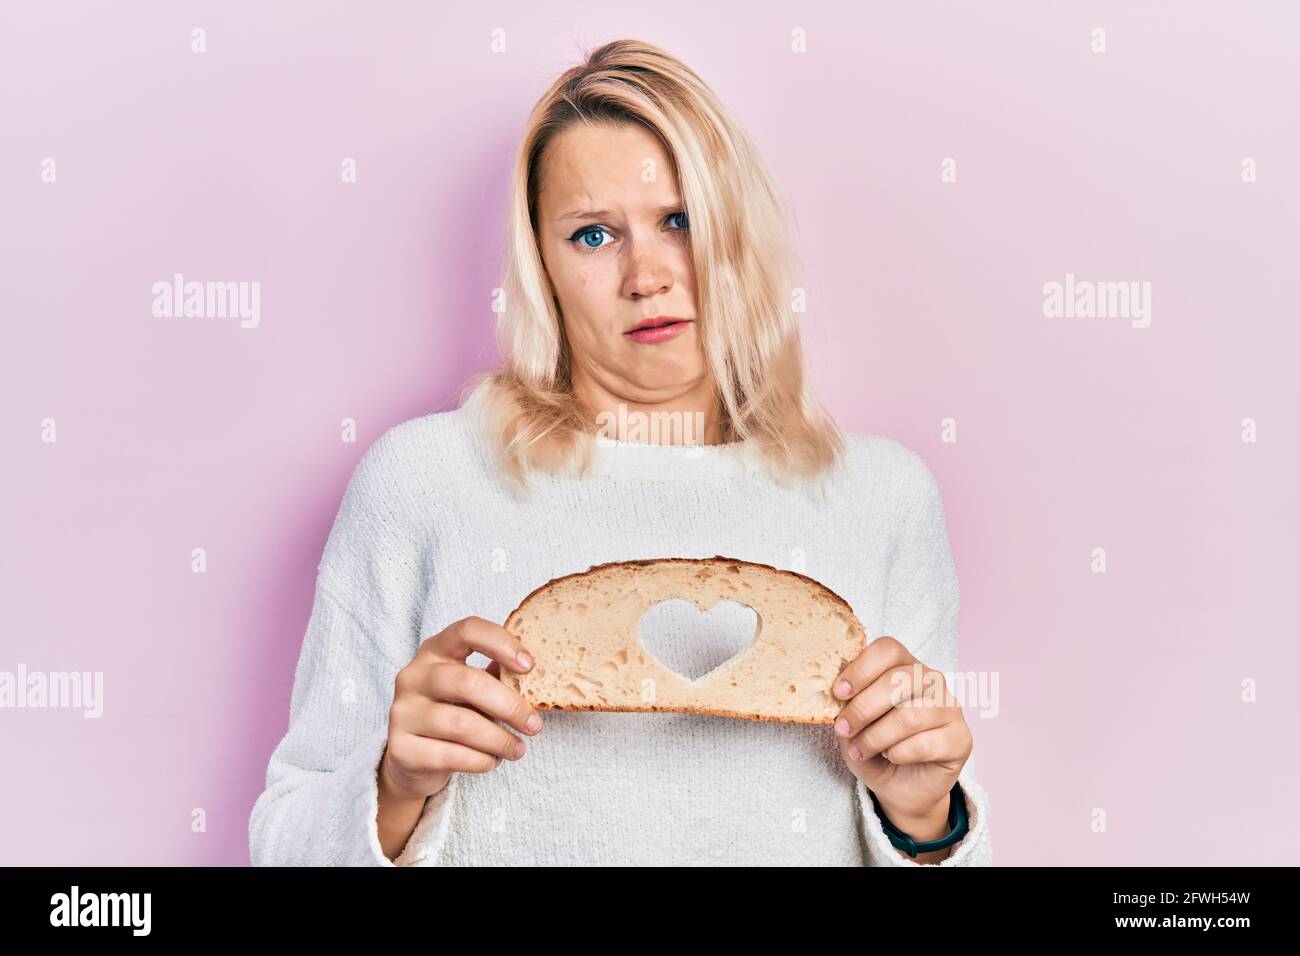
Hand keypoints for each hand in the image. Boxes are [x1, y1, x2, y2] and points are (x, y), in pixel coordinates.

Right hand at [381, 615, 543, 801]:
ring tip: (518, 749)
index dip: (501, 643)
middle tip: (534, 725)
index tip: (529, 666)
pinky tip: (492, 761)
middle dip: (510, 706)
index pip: (467, 630)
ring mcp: (403, 711)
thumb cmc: (452, 713)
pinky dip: (481, 760)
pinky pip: (451, 755)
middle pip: (469, 682)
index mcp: (435, 650)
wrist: (412, 758)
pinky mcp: (401, 748)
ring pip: (462, 724)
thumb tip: (539, 676)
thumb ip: (497, 676)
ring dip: (499, 740)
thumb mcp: (473, 689)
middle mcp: (414, 676)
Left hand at [830, 635, 971, 825]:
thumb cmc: (875, 747)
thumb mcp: (852, 724)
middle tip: (843, 729)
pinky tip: (891, 757)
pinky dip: (898, 753)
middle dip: (862, 708)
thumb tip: (836, 694)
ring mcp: (951, 708)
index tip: (838, 692)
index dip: (861, 668)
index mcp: (905, 666)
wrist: (900, 788)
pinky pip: (924, 744)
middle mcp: (932, 681)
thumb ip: (847, 705)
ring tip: (861, 750)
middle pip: (898, 680)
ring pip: (908, 715)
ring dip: (876, 736)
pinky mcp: (961, 739)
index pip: (888, 649)